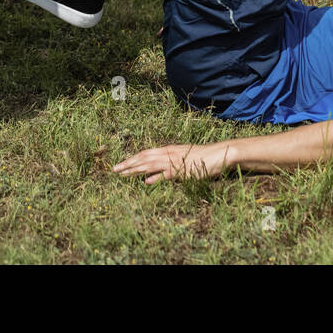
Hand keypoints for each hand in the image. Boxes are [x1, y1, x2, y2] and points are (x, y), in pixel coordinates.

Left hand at [112, 142, 231, 183]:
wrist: (218, 154)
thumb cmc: (201, 157)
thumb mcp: (181, 159)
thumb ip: (166, 167)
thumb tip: (150, 177)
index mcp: (167, 150)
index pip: (145, 153)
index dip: (132, 159)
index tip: (120, 164)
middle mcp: (168, 153)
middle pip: (143, 157)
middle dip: (128, 163)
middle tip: (114, 170)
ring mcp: (174, 161)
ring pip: (150, 164)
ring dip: (135, 169)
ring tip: (122, 174)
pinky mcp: (182, 170)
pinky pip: (167, 174)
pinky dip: (156, 178)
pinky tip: (146, 182)